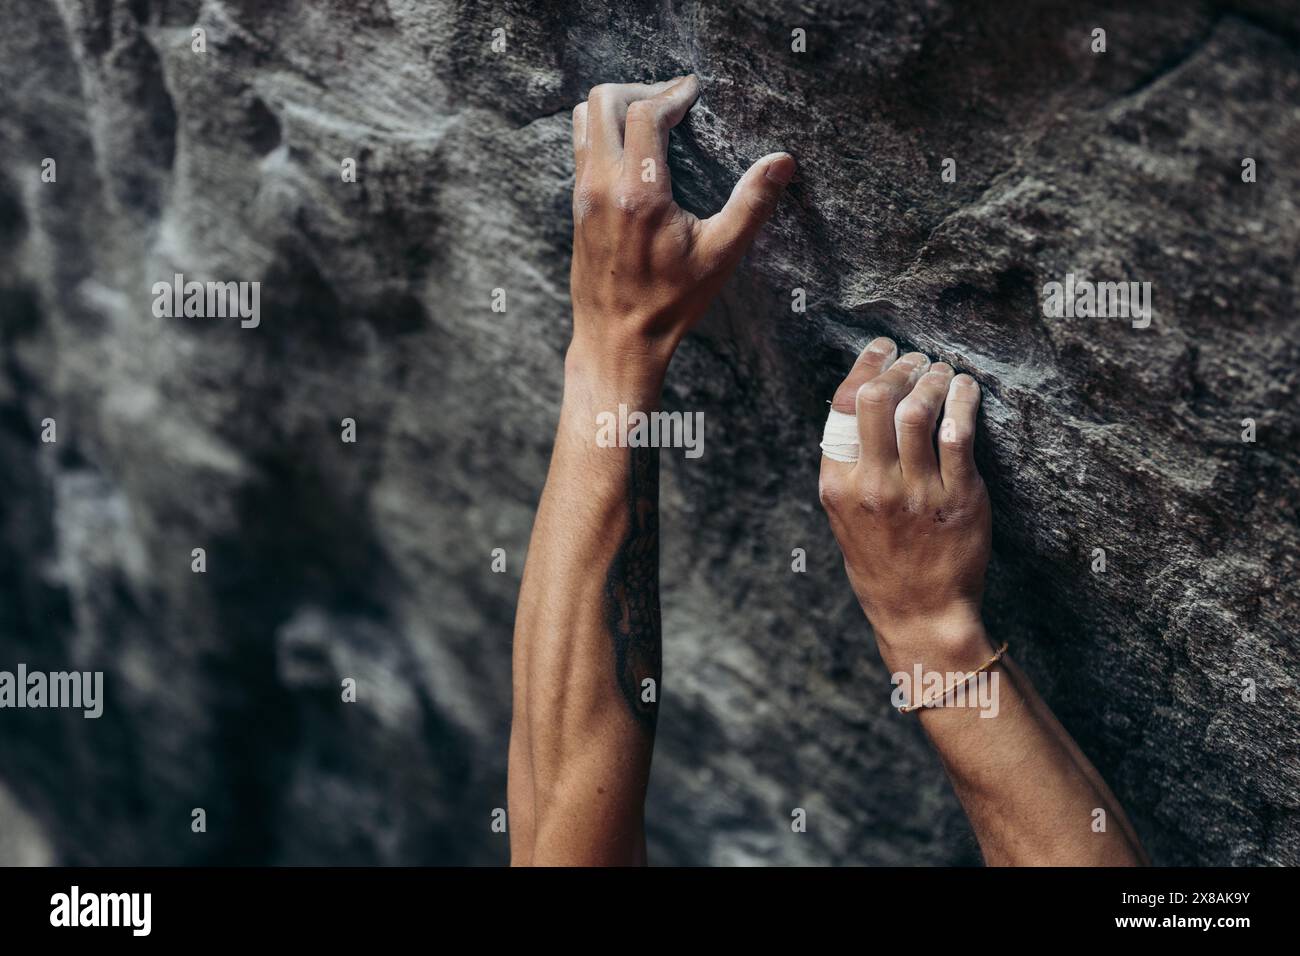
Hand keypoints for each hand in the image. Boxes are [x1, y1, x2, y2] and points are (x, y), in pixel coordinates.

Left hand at [566, 76, 794, 387]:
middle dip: (641, 89)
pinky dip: (604, 130)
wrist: (617, 340)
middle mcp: (602, 186)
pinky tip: (635, 149)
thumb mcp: (720, 256)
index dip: (674, 93)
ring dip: (617, 106)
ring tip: (654, 117)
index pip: (646, 113)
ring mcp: (583, 195)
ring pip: (584, 119)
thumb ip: (751, 204)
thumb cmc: (670, 303)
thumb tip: (783, 162)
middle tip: (675, 101)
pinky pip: (581, 146)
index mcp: (639, 193)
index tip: (695, 91)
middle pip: (604, 101)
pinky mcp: (576, 206)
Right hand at [817, 338, 992, 667]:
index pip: (841, 407)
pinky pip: (958, 434)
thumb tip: (859, 407)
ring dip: (932, 379)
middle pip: (875, 400)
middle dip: (899, 367)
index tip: (882, 348)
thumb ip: (848, 466)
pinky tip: (965, 390)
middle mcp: (872, 485)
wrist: (919, 612)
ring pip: (918, 411)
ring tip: (941, 371)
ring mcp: (915, 492)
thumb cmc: (881, 563)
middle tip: (916, 359)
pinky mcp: (958, 498)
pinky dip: (962, 401)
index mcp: (838, 484)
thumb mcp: (844, 515)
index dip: (864, 366)